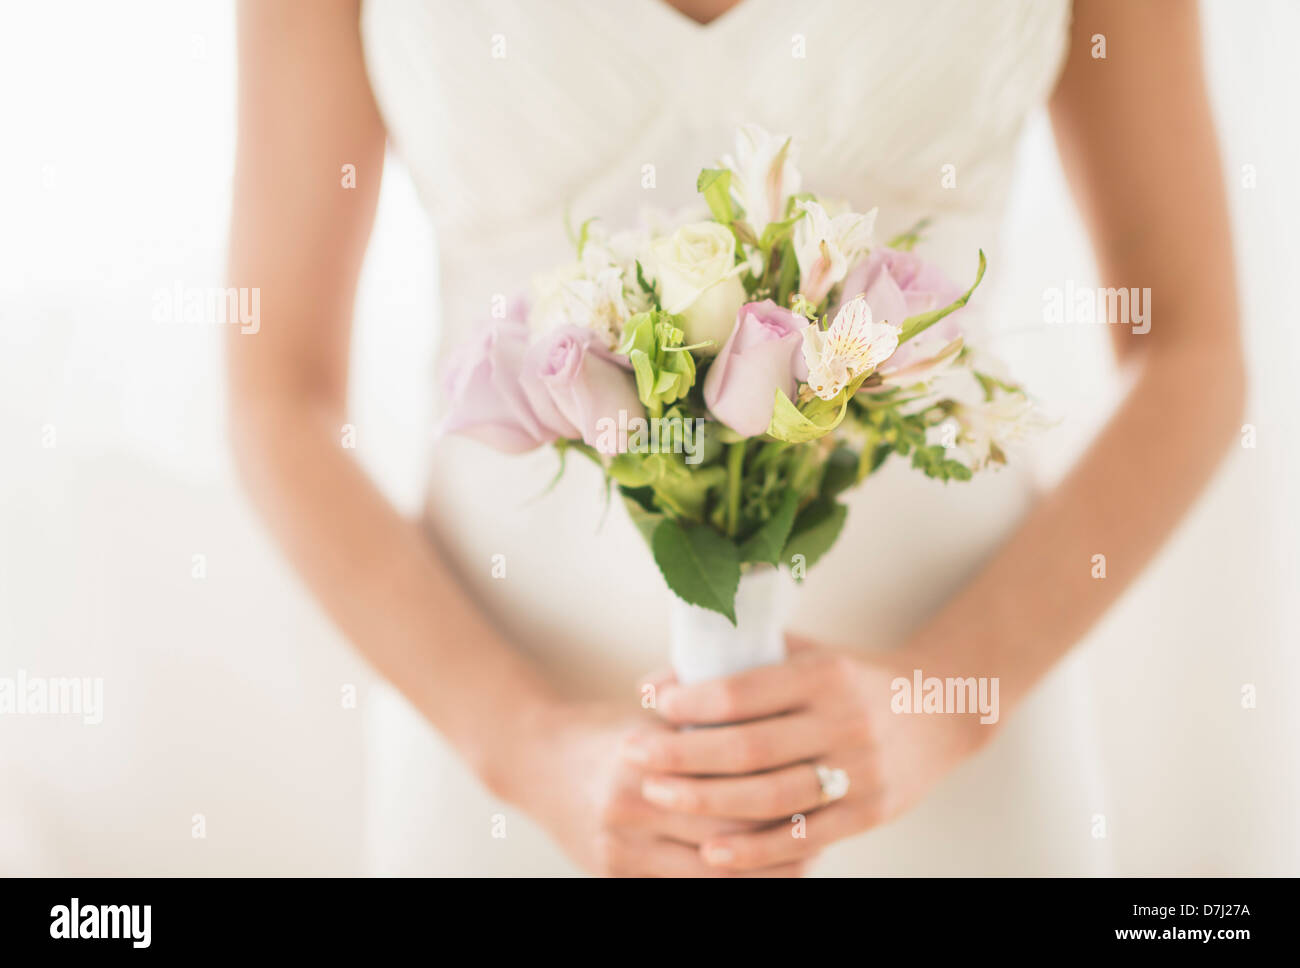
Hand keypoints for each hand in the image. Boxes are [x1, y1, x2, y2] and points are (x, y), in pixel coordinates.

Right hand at [491, 701, 804, 876]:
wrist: (536, 759)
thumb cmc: (609, 730)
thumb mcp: (655, 716)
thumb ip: (707, 727)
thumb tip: (782, 728)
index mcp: (646, 755)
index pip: (731, 781)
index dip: (782, 788)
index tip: (818, 781)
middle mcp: (630, 805)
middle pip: (728, 831)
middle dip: (781, 834)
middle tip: (823, 824)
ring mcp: (620, 848)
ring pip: (713, 874)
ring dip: (763, 870)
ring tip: (803, 856)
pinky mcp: (613, 876)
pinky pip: (684, 891)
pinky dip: (727, 885)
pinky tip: (757, 875)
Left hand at [622, 639, 992, 872]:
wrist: (943, 707)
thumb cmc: (855, 676)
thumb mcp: (810, 652)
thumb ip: (744, 661)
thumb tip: (661, 679)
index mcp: (825, 674)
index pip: (746, 690)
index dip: (694, 702)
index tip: (654, 705)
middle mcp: (844, 721)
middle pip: (750, 747)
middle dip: (683, 755)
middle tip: (634, 755)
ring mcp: (860, 771)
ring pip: (771, 797)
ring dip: (707, 801)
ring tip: (658, 796)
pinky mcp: (869, 813)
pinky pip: (804, 838)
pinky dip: (755, 850)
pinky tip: (712, 853)